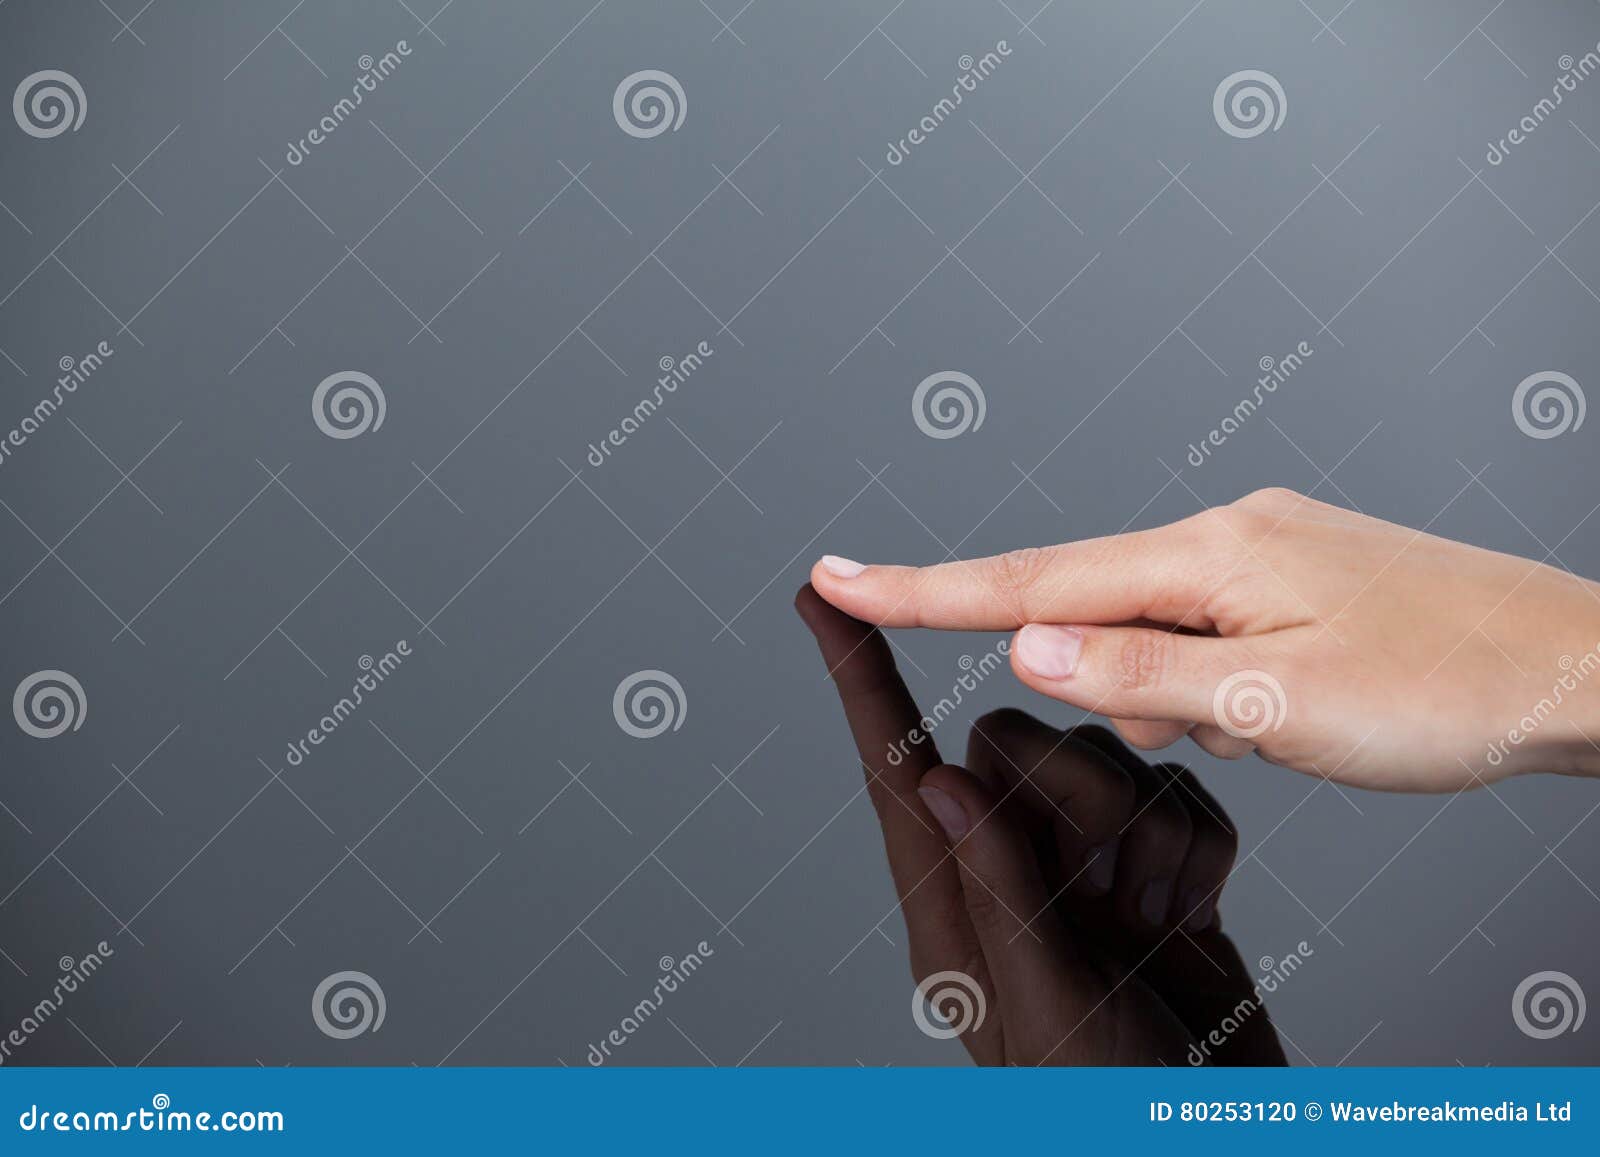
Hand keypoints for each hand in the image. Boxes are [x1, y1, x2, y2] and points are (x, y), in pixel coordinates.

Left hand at [796, 585, 1286, 1065]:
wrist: (1213, 1134)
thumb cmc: (1112, 1105)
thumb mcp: (1048, 1005)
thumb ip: (998, 890)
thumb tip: (939, 781)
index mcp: (953, 907)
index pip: (893, 769)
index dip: (857, 677)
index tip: (816, 595)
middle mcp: (1007, 873)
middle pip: (1023, 743)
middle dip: (1084, 799)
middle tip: (1113, 901)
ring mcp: (1081, 870)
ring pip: (1109, 760)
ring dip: (1152, 838)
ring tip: (1154, 927)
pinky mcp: (1153, 870)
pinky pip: (1180, 794)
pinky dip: (1202, 849)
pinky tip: (1192, 917)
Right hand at [810, 489, 1599, 791]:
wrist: (1579, 668)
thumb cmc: (1448, 688)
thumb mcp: (1277, 702)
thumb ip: (1138, 674)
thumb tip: (1024, 648)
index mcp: (1211, 554)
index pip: (1033, 580)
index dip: (925, 586)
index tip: (837, 576)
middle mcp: (1231, 533)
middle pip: (1095, 606)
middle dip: (1101, 678)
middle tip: (1214, 723)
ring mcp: (1268, 552)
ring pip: (1157, 631)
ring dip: (1175, 692)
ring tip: (1278, 723)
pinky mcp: (1297, 580)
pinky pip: (1211, 634)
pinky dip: (1217, 682)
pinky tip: (1288, 708)